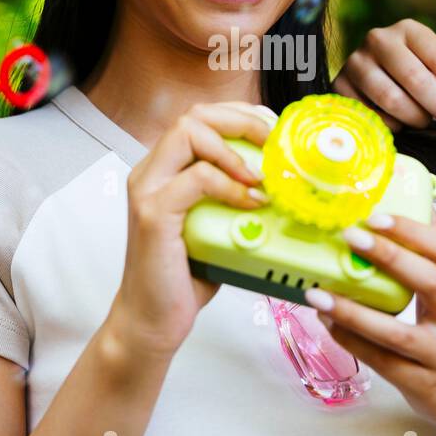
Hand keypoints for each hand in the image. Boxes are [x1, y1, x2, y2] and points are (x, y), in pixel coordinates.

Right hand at [109, 101, 272, 358]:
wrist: (153, 320)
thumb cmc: (188, 275)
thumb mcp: (219, 225)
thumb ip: (238, 197)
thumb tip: (287, 182)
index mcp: (166, 169)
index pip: (202, 117)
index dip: (243, 117)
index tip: (276, 134)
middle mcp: (152, 171)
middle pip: (194, 115)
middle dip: (242, 121)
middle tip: (275, 146)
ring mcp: (148, 190)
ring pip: (188, 133)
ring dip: (234, 149)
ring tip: (262, 177)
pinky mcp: (153, 215)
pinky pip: (195, 179)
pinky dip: (229, 186)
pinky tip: (251, 203)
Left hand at [305, 213, 435, 435]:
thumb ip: (434, 255)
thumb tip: (417, 202)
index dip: (413, 231)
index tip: (376, 215)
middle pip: (431, 282)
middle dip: (391, 257)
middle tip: (351, 236)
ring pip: (398, 332)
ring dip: (354, 311)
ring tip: (317, 292)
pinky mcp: (420, 384)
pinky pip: (381, 361)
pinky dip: (351, 341)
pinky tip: (326, 322)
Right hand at [332, 18, 435, 129]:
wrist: (368, 86)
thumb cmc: (416, 81)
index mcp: (410, 30)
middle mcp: (379, 38)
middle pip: (416, 79)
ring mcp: (355, 61)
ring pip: (391, 98)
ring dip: (416, 118)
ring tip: (424, 121)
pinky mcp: (339, 86)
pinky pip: (370, 114)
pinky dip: (390, 125)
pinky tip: (398, 124)